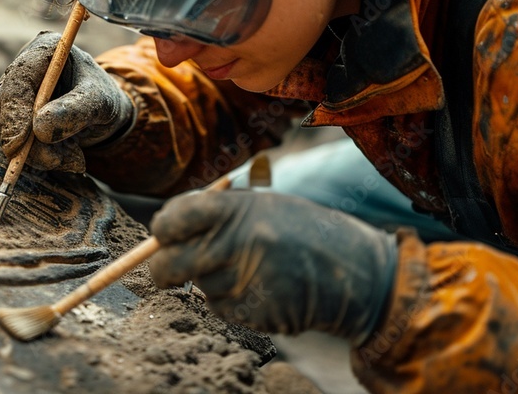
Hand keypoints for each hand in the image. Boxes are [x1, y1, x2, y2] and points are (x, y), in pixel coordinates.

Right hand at [0, 32, 134, 172]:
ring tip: (73, 156)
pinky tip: (67, 156)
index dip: (14, 112)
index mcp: (44, 51)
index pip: (18, 79)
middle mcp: (23, 71)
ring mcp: (15, 96)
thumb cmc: (104, 99)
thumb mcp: (101, 101)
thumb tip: (40, 129)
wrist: (105, 114)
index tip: (18, 144)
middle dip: (26, 141)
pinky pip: (17, 145)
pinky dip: (41, 158)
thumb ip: (76, 110)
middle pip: (5, 105)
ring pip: (8, 130)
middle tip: (55, 161)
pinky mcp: (15, 120)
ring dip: (38, 153)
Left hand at [149, 191, 397, 342]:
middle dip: (164, 269)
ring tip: (249, 269)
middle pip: (170, 263)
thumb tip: (166, 230)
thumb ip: (218, 214)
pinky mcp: (253, 313)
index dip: (164, 228)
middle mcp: (237, 244)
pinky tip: (261, 287)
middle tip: (169, 270)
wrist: (354, 271)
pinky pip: (222, 308)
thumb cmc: (303, 232)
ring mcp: (244, 281)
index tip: (164, 233)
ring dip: (211, 282)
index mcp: (237, 209)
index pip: (174, 218)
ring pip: (199, 287)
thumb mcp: (264, 205)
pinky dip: (231, 302)